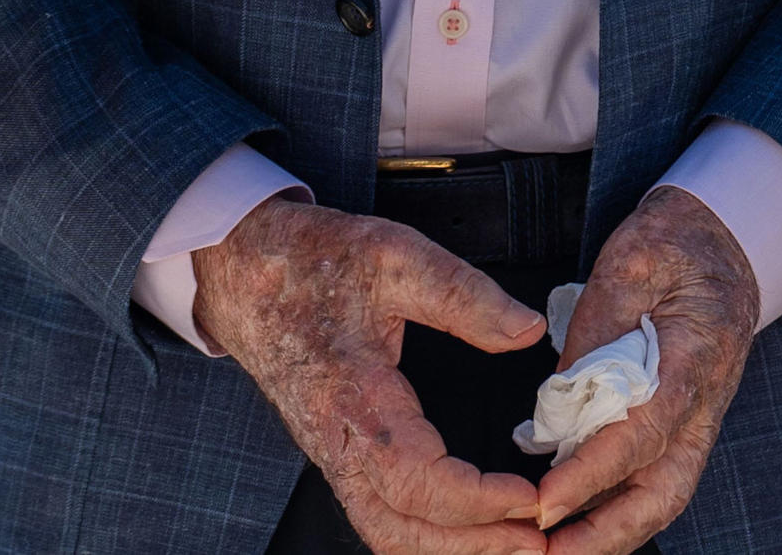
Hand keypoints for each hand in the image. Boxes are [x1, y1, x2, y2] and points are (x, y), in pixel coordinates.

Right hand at [189, 196, 553, 554]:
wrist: (242, 269)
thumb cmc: (311, 262)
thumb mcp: (396, 255)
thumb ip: (465, 295)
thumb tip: (527, 330)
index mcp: (353, 399)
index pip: (417, 481)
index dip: (478, 501)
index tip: (532, 497)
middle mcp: (337, 443)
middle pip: (399, 530)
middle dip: (473, 546)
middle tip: (540, 542)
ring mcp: (332, 455)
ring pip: (386, 531)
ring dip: (451, 548)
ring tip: (515, 541)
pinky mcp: (337, 453)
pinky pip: (379, 514)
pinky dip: (426, 534)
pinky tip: (470, 528)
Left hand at [528, 186, 762, 553]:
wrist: (725, 237)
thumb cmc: (676, 243)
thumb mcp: (629, 264)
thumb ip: (593, 332)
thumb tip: (554, 401)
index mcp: (696, 356)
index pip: (645, 432)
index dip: (593, 473)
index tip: (543, 500)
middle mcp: (705, 401)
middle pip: (666, 492)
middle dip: (607, 535)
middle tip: (546, 554)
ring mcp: (699, 418)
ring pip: (663, 497)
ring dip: (610, 535)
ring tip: (553, 552)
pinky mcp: (683, 424)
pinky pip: (654, 482)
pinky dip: (614, 513)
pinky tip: (572, 522)